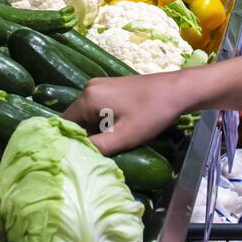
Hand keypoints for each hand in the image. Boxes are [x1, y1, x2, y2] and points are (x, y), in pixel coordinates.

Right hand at [62, 72, 189, 155]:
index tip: (78, 156)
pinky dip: (102, 121)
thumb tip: (73, 154)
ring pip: (87, 114)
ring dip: (95, 130)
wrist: (177, 91)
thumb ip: (96, 146)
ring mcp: (100, 85)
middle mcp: (89, 87)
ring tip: (107, 144)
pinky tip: (116, 131)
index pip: (65, 123)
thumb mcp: (123, 136)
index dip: (70, 141)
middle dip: (84, 136)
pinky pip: (98, 108)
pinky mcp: (111, 86)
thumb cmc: (151, 114)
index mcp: (88, 97)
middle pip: (76, 119)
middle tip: (96, 154)